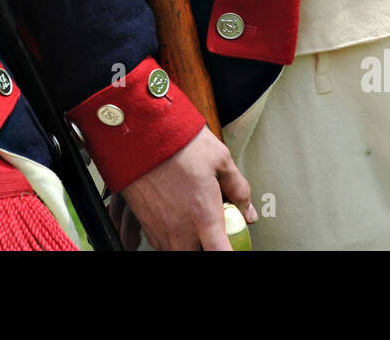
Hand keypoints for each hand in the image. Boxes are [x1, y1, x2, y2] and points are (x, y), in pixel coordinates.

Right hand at [118, 125, 255, 249]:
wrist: (141, 133)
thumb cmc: (180, 144)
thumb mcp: (220, 159)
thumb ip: (238, 188)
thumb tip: (248, 210)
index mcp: (204, 217)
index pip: (220, 253)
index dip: (228, 253)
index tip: (231, 246)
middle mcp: (181, 230)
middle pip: (197, 255)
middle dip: (206, 246)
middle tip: (212, 231)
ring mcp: (160, 229)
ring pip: (177, 251)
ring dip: (188, 243)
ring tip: (193, 222)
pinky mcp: (144, 223)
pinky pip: (160, 242)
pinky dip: (171, 237)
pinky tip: (176, 218)